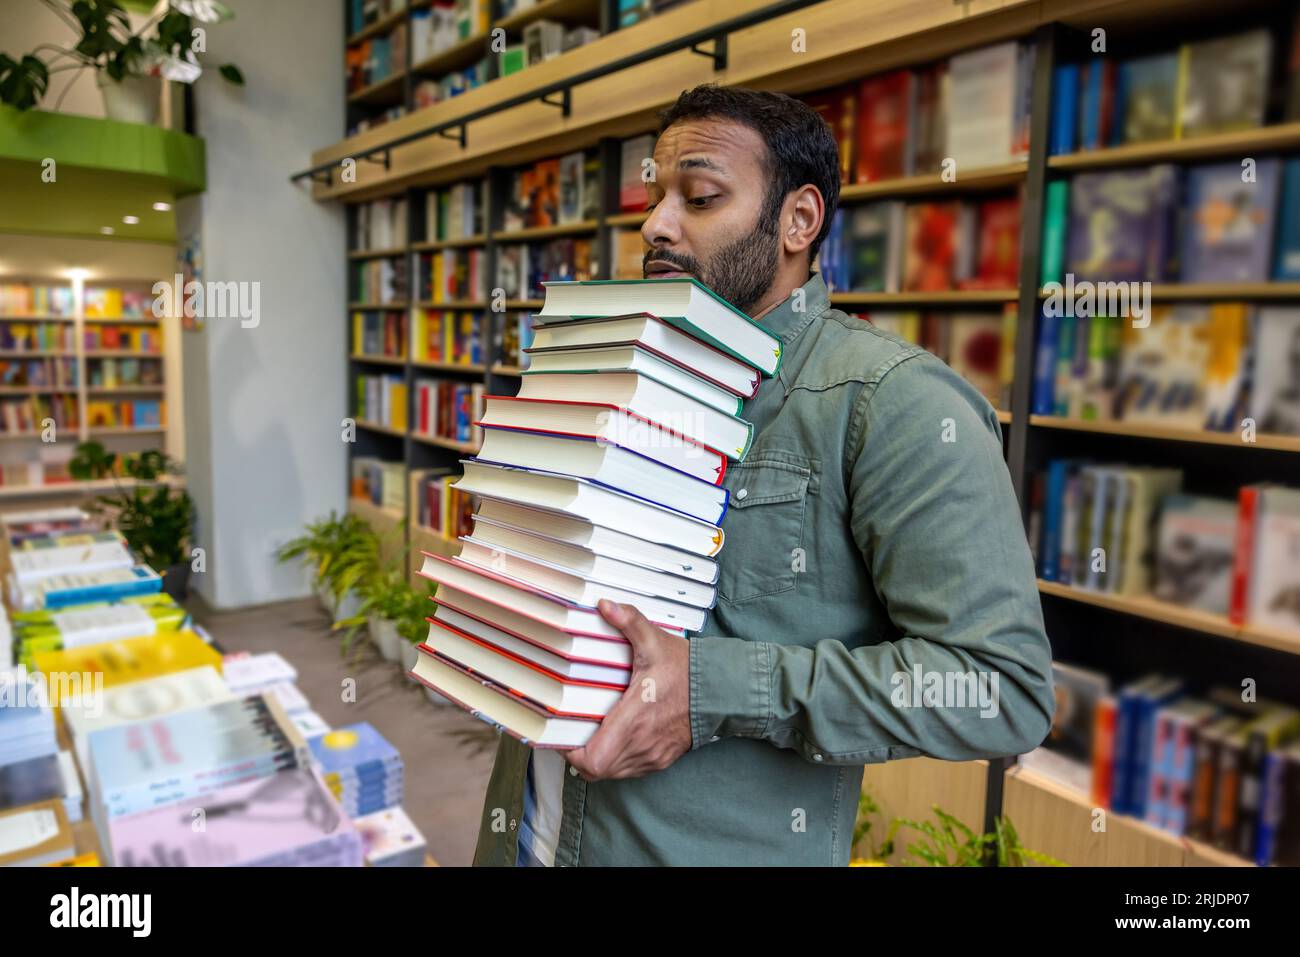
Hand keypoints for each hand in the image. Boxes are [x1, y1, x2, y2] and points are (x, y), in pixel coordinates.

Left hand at [564, 599, 692, 781]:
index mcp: (634, 719)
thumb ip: (629, 621)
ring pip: (612, 774)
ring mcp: (652, 755)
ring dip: (598, 759)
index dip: (571, 752)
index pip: (593, 758)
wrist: (724, 692)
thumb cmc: (688, 670)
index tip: (563, 734)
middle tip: (573, 732)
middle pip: (596, 771)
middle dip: (579, 755)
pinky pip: (630, 771)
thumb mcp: (656, 642)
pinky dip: (617, 761)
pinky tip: (616, 738)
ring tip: (592, 733)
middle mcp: (642, 744)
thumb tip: (605, 605)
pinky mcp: (662, 759)